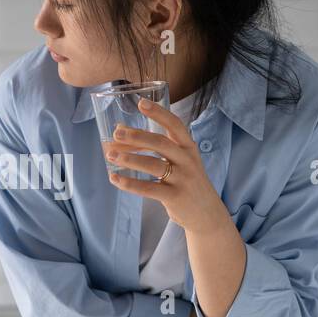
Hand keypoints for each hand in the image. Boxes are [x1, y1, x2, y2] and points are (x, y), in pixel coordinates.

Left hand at [102, 98, 228, 232]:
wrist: (206, 212)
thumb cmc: (186, 181)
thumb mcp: (179, 161)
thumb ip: (155, 147)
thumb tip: (120, 130)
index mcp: (188, 147)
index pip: (175, 125)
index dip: (159, 113)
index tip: (141, 103)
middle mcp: (187, 160)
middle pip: (161, 143)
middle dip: (137, 137)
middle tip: (117, 133)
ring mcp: (182, 179)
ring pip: (153, 165)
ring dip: (130, 159)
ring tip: (111, 155)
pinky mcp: (175, 197)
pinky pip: (149, 188)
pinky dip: (130, 184)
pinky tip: (115, 179)